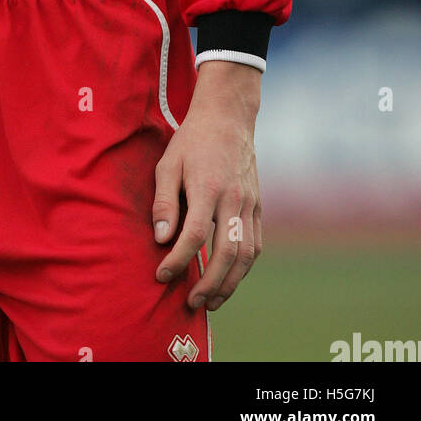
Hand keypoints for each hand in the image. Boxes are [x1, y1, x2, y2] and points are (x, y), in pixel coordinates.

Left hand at [151, 60, 261, 311]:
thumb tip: (162, 239)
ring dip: (230, 283)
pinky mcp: (258, 205)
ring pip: (247, 254)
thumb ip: (164, 202)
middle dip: (209, 283)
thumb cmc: (191, 141)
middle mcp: (233, 198)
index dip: (179, 260)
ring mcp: (250, 203)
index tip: (161, 275)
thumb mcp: (168, 163)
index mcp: (208, 186)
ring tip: (211, 301)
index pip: (195, 235)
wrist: (228, 117)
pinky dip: (244, 267)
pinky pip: (256, 243)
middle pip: (227, 252)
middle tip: (190, 302)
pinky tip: (229, 279)